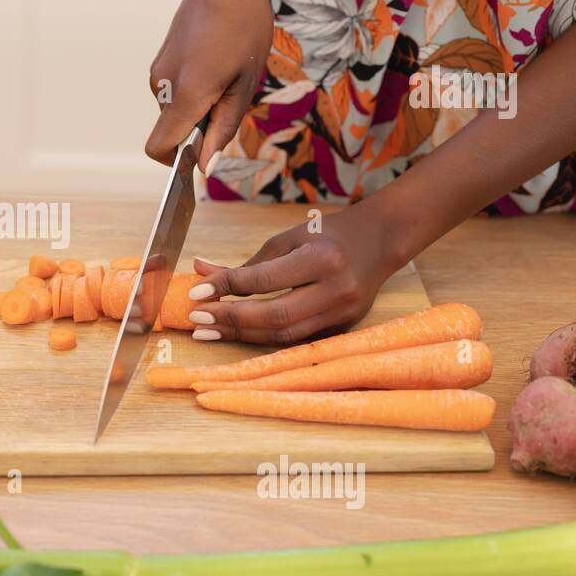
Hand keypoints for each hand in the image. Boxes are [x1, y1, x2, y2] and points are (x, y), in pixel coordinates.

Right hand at [146, 0, 273, 171]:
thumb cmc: (242, 26)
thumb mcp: (245, 83)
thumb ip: (223, 128)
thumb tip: (205, 165)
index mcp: (186, 95)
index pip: (159, 147)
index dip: (177, 161)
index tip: (201, 153)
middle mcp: (162, 86)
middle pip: (171, 130)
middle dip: (197, 128)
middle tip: (231, 96)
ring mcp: (157, 72)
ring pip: (174, 110)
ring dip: (198, 106)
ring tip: (226, 72)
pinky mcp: (159, 61)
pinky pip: (173, 91)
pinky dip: (192, 89)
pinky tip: (216, 61)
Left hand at [185, 202, 408, 344]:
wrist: (380, 241)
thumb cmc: (328, 235)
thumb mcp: (288, 239)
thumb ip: (247, 262)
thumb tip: (200, 272)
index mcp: (322, 259)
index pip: (264, 280)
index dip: (226, 288)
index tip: (196, 293)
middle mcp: (336, 290)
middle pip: (274, 315)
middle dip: (230, 320)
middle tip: (197, 318)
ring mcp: (342, 314)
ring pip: (284, 335)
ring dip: (242, 334)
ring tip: (209, 330)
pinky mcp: (342, 328)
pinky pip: (295, 339)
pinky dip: (264, 337)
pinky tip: (238, 334)